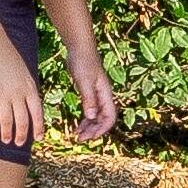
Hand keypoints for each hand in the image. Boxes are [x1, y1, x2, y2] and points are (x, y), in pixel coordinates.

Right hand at [0, 27, 42, 158]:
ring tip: (5, 140)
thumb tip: (27, 103)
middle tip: (19, 143)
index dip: (38, 126)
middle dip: (21, 134)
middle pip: (22, 120)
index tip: (38, 137)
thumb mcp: (22, 70)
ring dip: (6, 133)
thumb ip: (25, 87)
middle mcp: (17, 92)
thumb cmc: (6, 53)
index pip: (37, 112)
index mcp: (29, 85)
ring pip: (6, 121)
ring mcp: (2, 94)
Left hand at [64, 25, 119, 147]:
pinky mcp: (89, 93)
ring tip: (77, 136)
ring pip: (96, 117)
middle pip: (103, 120)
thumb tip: (91, 117)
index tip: (90, 137)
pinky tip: (77, 126)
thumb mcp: (84, 81)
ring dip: (89, 127)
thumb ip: (88, 99)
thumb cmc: (83, 62)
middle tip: (80, 139)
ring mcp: (97, 95)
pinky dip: (85, 120)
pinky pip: (90, 111)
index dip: (102, 129)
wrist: (79, 48)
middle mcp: (103, 96)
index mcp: (105, 94)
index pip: (110, 117)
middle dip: (94, 131)